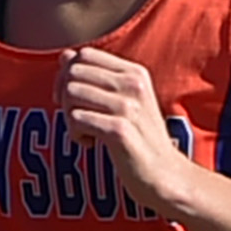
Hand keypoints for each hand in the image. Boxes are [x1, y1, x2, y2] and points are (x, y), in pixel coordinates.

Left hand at [55, 47, 192, 215]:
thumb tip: (65, 56)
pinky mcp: (119, 131)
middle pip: (73, 73)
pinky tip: (90, 143)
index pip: (84, 54)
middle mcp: (133, 84)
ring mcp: (128, 107)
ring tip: (86, 132)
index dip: (67, 74)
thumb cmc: (140, 138)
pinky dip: (75, 133)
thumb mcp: (123, 101)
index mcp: (135, 72)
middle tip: (77, 118)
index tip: (72, 99)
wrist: (165, 175)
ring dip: (69, 117)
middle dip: (65, 96)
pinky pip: (76, 119)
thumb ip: (95, 76)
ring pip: (71, 94)